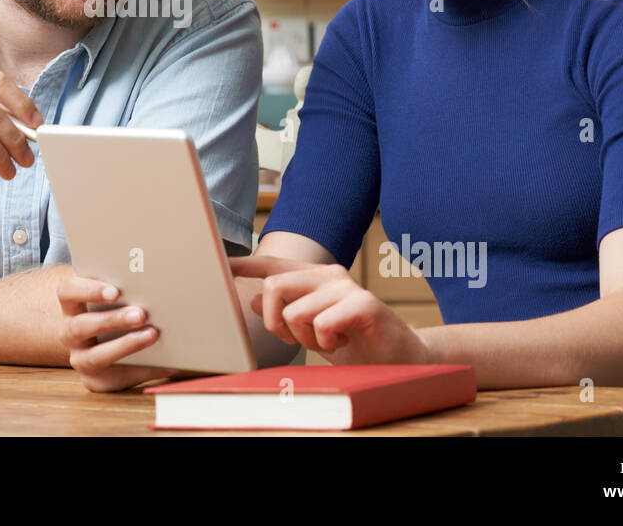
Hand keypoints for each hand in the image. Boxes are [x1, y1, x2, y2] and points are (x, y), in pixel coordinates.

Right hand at [57, 272, 181, 392]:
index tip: (115, 291)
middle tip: (140, 314)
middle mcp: (70, 332)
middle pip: (80, 325)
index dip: (88, 290)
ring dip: (125, 345)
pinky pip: (114, 379)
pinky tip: (164, 363)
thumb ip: (127, 287)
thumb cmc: (114, 308)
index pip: (67, 291)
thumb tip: (160, 281)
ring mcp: (79, 358)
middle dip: (112, 320)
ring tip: (152, 335)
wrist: (106, 340)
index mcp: (71, 305)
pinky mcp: (94, 380)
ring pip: (95, 356)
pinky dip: (141, 370)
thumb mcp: (115, 296)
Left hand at [229, 254, 431, 366]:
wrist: (400, 358)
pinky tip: (342, 341)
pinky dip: (325, 341)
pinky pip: (321, 323)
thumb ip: (285, 311)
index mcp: (315, 277)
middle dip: (274, 322)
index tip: (222, 264)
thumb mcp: (312, 330)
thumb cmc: (355, 343)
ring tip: (328, 340)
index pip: (274, 265)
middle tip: (296, 339)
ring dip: (305, 337)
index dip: (246, 264)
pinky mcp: (363, 304)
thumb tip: (251, 298)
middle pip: (274, 286)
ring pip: (294, 311)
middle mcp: (329, 275)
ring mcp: (347, 287)